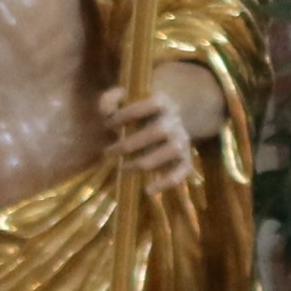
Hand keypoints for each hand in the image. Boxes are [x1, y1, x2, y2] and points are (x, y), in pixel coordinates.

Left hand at [99, 62, 219, 190]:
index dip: (128, 114)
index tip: (108, 124)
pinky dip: (167, 182)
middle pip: (158, 131)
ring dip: (145, 161)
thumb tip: (105, 112)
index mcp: (163, 102)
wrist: (165, 121)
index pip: (150, 105)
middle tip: (108, 151)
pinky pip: (182, 172)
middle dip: (130, 143)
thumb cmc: (137, 112)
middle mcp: (176, 121)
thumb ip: (110, 101)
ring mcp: (183, 141)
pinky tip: (148, 190)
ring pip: (171, 150)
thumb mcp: (124, 101)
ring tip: (123, 167)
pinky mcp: (186, 159)